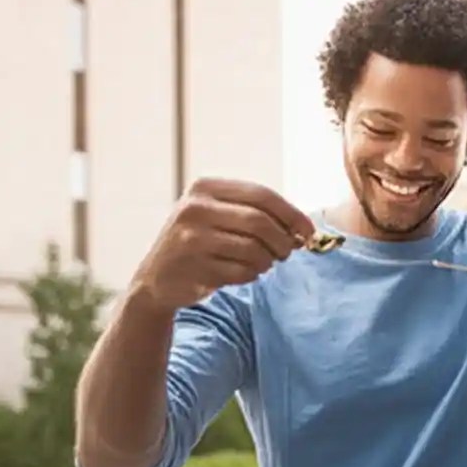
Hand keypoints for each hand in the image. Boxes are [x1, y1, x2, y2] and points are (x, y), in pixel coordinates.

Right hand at [129, 177, 315, 311]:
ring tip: (262, 263)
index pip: (262, 195)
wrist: (157, 279)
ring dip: (268, 261)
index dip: (292, 214)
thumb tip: (304, 227)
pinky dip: (251, 275)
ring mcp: (191, 239)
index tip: (309, 231)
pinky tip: (241, 273)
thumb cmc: (200, 243)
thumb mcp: (219, 215)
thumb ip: (256, 212)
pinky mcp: (193, 268)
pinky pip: (242, 272)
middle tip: (287, 252)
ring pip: (254, 250)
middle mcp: (194, 209)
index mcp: (204, 188)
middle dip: (283, 241)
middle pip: (261, 222)